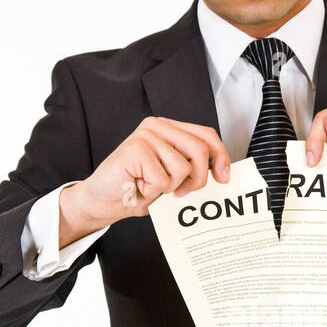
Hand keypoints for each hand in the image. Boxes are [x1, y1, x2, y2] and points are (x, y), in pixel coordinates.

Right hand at [60, 118, 231, 242]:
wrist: (102, 200)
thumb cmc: (135, 189)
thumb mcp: (171, 177)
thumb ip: (190, 166)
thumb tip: (221, 172)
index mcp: (168, 129)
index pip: (206, 135)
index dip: (220, 156)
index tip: (224, 178)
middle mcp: (157, 126)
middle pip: (200, 149)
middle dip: (198, 179)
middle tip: (181, 192)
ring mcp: (146, 135)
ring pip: (183, 168)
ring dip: (169, 187)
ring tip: (150, 185)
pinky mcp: (136, 148)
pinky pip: (163, 179)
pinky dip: (153, 191)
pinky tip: (138, 186)